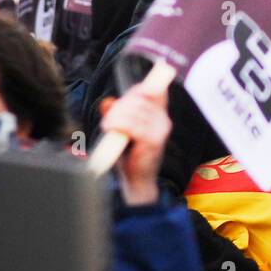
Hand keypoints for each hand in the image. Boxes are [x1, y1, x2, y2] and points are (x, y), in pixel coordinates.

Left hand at [100, 80, 170, 206]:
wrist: (137, 179)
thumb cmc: (131, 155)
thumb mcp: (124, 130)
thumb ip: (117, 114)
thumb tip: (107, 102)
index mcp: (160, 115)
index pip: (154, 90)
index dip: (136, 91)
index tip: (124, 101)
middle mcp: (163, 120)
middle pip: (139, 99)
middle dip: (119, 106)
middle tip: (109, 119)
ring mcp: (160, 130)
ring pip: (133, 110)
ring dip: (115, 116)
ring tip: (108, 126)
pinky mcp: (153, 140)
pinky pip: (132, 125)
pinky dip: (118, 125)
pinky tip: (111, 129)